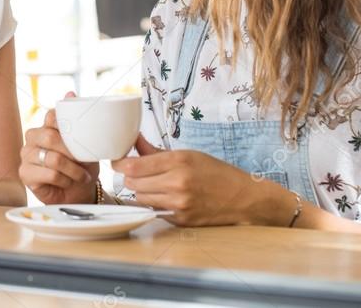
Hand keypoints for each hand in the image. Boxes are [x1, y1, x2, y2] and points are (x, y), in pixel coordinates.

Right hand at [19, 92, 98, 204]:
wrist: (80, 191)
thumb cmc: (81, 165)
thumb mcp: (85, 142)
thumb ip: (76, 118)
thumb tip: (70, 92)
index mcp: (46, 126)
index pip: (51, 116)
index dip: (67, 127)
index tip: (80, 140)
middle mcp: (33, 137)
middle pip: (49, 136)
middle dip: (71, 152)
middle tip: (84, 162)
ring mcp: (26, 155)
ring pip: (52, 158)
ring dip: (72, 170)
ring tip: (81, 176)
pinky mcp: (24, 173)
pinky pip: (49, 174)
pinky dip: (64, 180)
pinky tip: (67, 182)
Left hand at [112, 134, 289, 226]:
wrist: (243, 198)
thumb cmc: (216, 172)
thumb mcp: (188, 154)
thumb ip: (156, 151)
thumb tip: (133, 140)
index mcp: (179, 161)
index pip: (134, 166)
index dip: (119, 163)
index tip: (116, 161)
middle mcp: (177, 183)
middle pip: (133, 183)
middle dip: (130, 177)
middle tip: (135, 173)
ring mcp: (179, 204)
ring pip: (140, 198)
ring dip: (140, 191)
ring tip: (151, 184)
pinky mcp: (180, 220)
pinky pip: (154, 210)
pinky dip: (153, 203)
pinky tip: (164, 196)